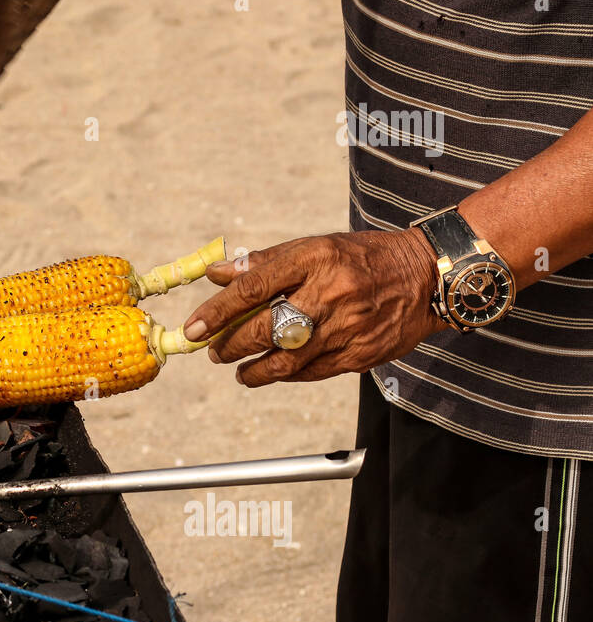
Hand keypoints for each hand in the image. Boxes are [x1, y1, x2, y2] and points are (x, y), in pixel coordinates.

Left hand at [182, 230, 447, 386]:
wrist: (427, 276)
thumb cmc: (361, 258)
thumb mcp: (315, 247)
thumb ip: (263, 262)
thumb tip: (216, 274)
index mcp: (315, 258)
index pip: (253, 287)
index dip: (218, 311)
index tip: (194, 328)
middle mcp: (330, 293)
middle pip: (266, 329)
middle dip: (231, 345)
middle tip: (214, 351)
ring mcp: (348, 327)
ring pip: (287, 360)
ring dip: (254, 370)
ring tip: (239, 370)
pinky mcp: (362, 354)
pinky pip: (313, 373)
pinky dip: (286, 375)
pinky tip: (273, 371)